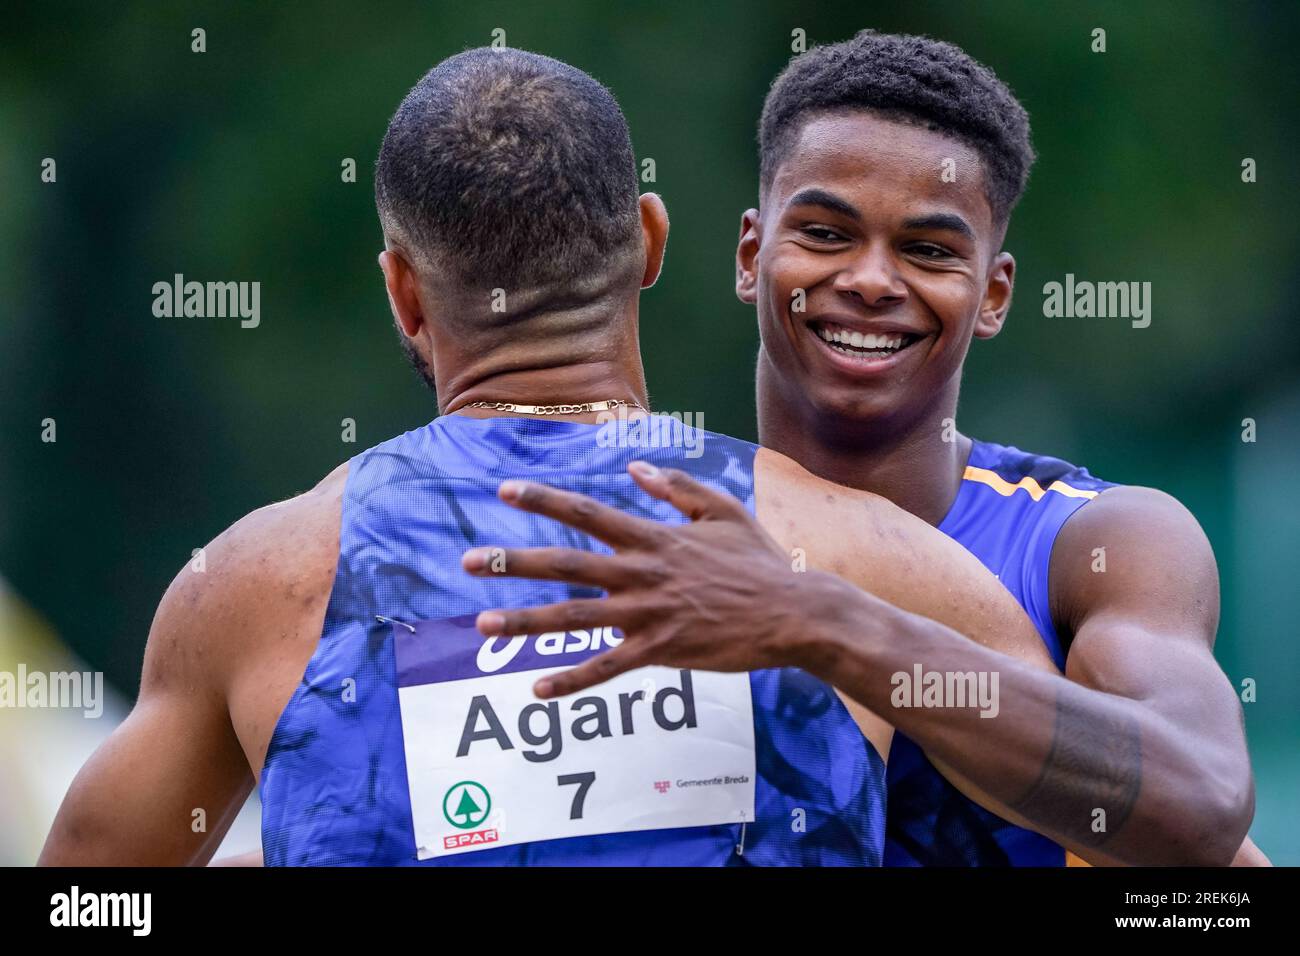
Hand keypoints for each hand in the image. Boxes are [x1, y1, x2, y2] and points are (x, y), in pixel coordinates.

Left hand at [461, 461, 849, 697]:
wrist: (792, 612)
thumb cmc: (759, 561)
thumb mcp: (722, 510)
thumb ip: (676, 488)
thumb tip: (634, 470)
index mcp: (653, 537)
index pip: (587, 512)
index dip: (544, 500)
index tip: (504, 491)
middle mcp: (641, 573)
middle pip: (565, 563)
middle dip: (511, 561)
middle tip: (466, 560)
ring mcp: (647, 614)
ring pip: (574, 618)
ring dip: (525, 621)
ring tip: (482, 624)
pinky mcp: (660, 650)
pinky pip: (607, 668)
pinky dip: (572, 681)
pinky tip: (538, 690)